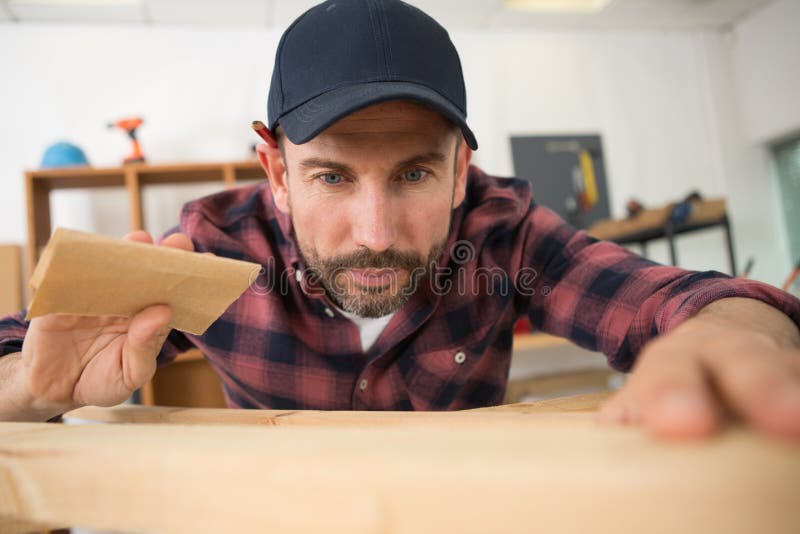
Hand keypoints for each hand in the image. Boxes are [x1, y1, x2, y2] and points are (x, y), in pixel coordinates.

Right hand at [18, 231, 194, 417]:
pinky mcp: (64, 292)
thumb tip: (163, 312)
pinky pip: (73, 271)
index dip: (192, 276)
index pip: (174, 291)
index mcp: (150, 315)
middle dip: (165, 253)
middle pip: (149, 270)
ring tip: (141, 240)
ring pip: (114, 263)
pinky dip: (83, 259)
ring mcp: (97, 292)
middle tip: (178, 243)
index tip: (211, 261)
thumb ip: (146, 347)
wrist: (52, 388)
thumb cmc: (100, 380)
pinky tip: (95, 253)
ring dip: (127, 248)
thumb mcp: (129, 373)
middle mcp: (128, 297)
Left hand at [597, 298, 799, 440]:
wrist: (726, 327)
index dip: (674, 396)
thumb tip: (613, 432)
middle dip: (764, 386)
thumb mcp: (653, 386)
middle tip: (786, 418)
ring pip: (794, 366)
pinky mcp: (799, 370)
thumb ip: (637, 408)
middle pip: (747, 362)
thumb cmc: (684, 373)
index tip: (682, 423)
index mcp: (678, 358)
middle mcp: (732, 351)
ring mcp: (778, 358)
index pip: (669, 373)